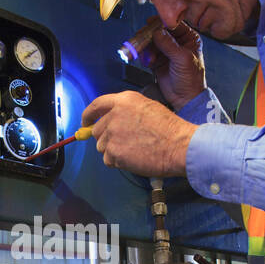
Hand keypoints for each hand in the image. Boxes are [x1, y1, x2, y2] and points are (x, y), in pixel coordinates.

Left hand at [82, 90, 197, 175]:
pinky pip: (108, 160)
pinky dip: (118, 162)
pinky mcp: (114, 152)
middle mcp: (114, 115)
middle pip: (97, 130)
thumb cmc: (169, 129)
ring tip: (134, 150)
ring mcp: (112, 134)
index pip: (96, 106)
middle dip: (106, 138)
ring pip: (102, 147)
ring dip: (113, 151)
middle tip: (124, 143)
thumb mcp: (147, 108)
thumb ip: (126, 112)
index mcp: (123, 101)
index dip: (88, 115)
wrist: (179, 146)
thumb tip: (109, 122)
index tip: (85, 122)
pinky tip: (134, 158)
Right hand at [146, 20, 205, 110]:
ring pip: (151, 43)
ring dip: (147, 50)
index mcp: (188, 38)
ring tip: (150, 59)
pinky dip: (145, 57)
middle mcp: (177, 43)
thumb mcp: (182, 59)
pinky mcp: (158, 60)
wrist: (185, 99)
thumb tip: (157, 32)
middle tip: (143, 40)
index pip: (173, 25)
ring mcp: (166, 52)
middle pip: (159, 32)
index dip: (161, 23)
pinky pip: (147, 53)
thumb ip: (169, 44)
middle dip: (150, 37)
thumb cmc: (192, 80)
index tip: (150, 23)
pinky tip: (149, 63)